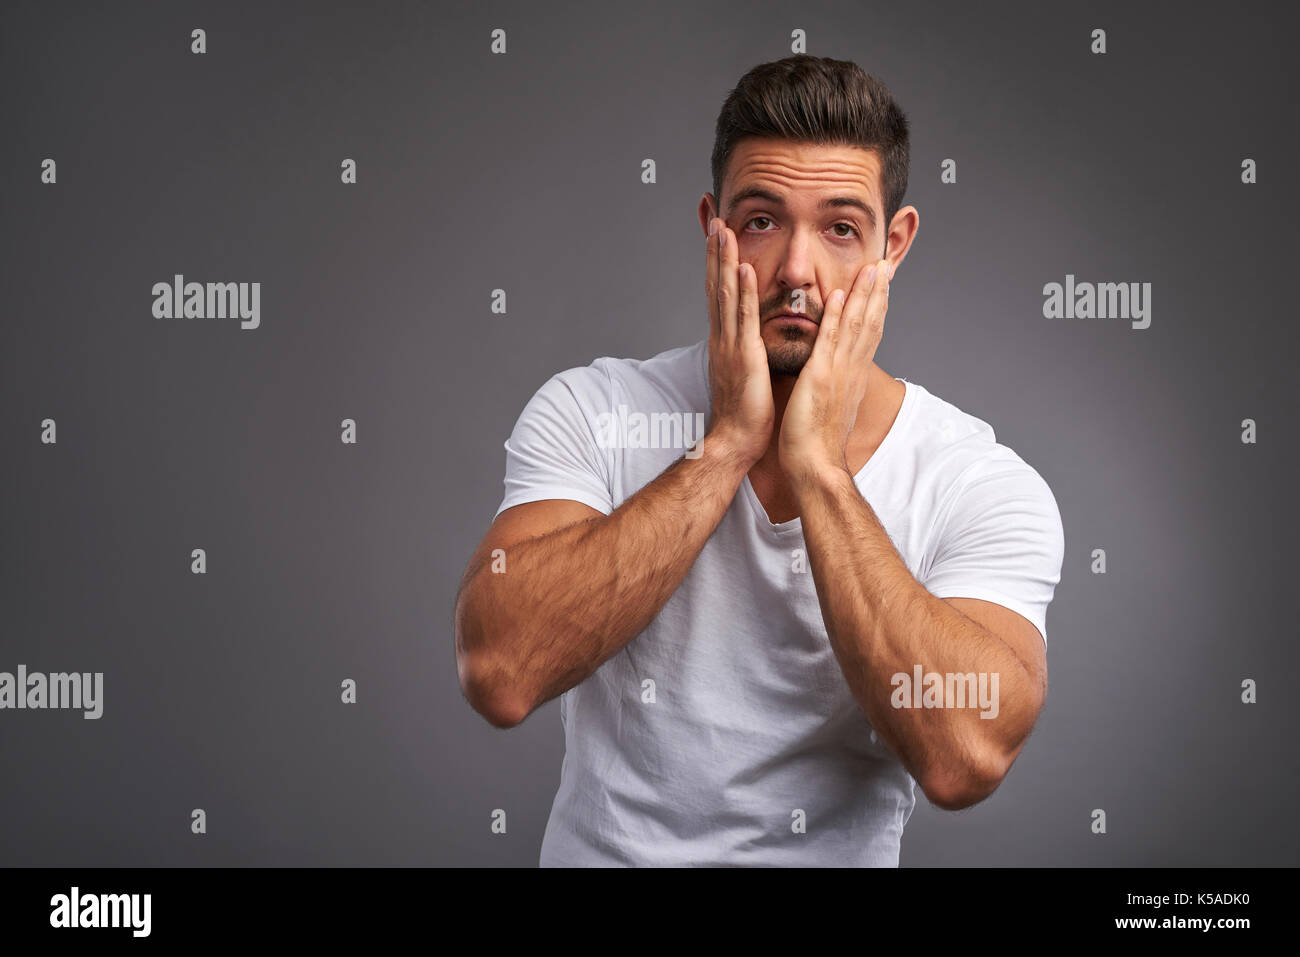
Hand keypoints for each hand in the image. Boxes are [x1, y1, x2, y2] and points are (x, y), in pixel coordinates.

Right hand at [704, 216, 772, 465]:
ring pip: (726, 294)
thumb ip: (749, 349)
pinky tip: (743, 268)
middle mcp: (723, 338)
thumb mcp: (747, 372)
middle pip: (716, 285)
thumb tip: (755, 336)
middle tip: (714, 218)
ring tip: (723, 229)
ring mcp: (730, 346)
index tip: (718, 235)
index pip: (719, 293)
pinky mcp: (744, 357)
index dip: (717, 263)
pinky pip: (743, 319)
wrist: (737, 442)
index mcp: (726, 341)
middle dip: (715, 251)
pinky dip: (742, 292)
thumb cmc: (746, 414)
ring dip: (724, 261)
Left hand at [778, 258, 891, 485]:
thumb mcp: (830, 405)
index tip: (881, 284)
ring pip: (856, 327)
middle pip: (870, 324)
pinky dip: (837, 319)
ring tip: (871, 269)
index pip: (869, 334)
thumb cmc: (816, 442)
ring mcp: (838, 373)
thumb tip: (837, 377)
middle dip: (877, 293)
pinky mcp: (821, 379)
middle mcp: (850, 370)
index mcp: (851, 375)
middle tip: (883, 265)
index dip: (877, 307)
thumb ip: (835, 384)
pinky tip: (840, 296)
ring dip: (864, 296)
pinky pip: (830, 343)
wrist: (814, 466)